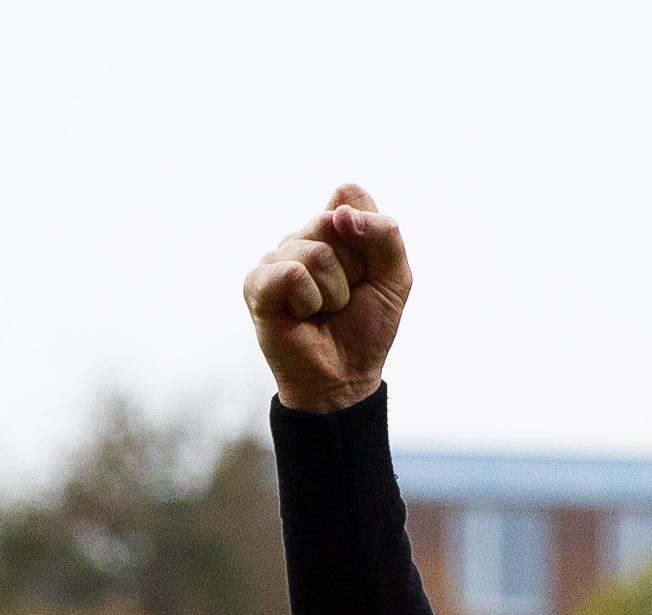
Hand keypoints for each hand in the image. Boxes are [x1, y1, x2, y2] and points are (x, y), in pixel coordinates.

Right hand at [245, 185, 410, 412]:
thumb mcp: (394, 278)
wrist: (344, 380)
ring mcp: (276, 259)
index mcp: (331, 227)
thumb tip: (339, 214)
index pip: (350, 197)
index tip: (365, 272)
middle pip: (334, 222)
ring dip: (333, 293)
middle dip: (352, 269)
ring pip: (316, 252)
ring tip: (323, 312)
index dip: (367, 235)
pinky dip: (309, 302)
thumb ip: (385, 234)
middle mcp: (301, 237)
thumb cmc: (366, 330)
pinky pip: (292, 273)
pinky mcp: (257, 284)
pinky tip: (302, 317)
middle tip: (343, 299)